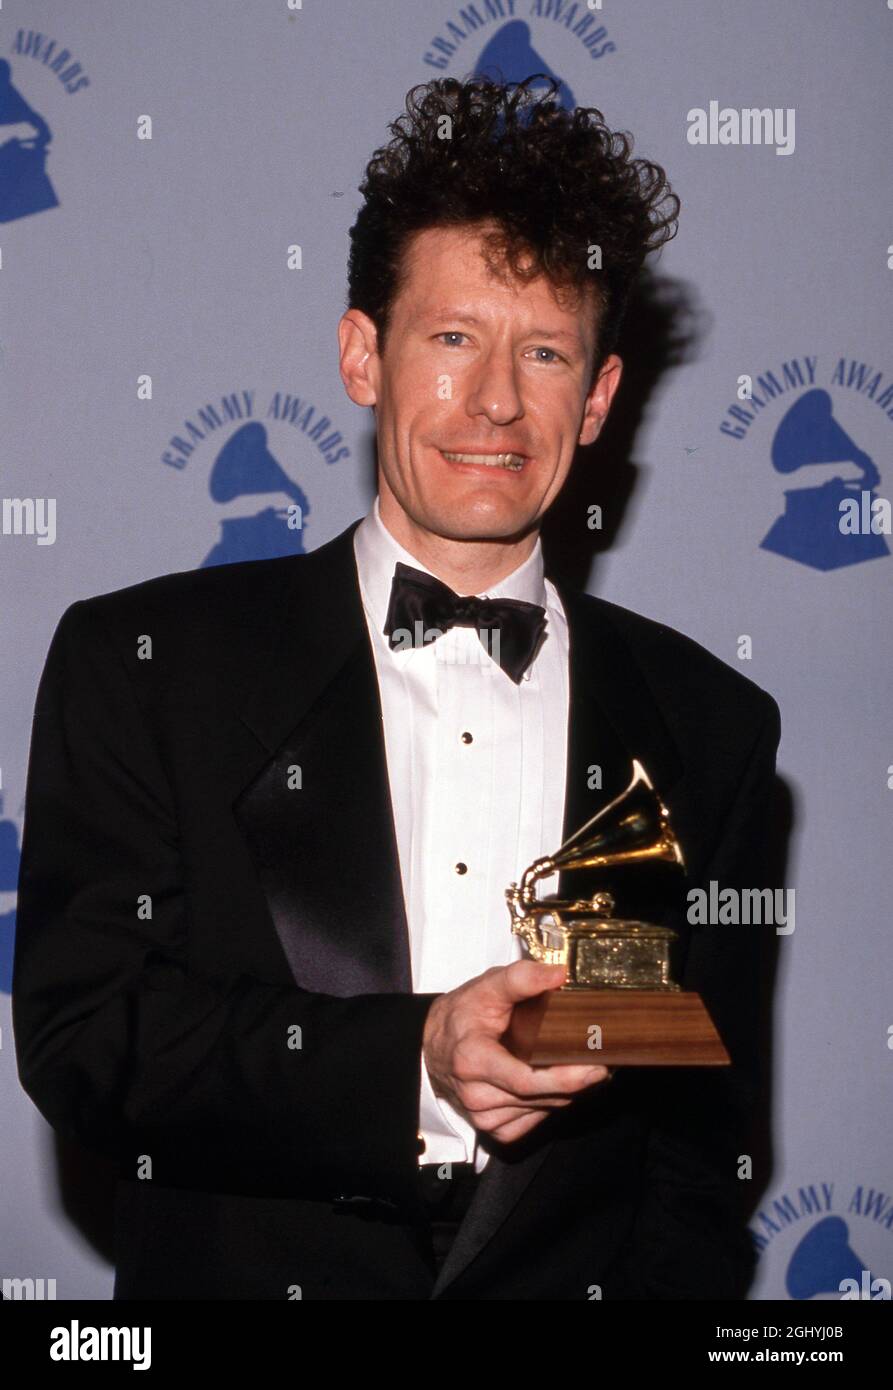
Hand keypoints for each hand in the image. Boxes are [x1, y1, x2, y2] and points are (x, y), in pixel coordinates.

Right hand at [422, 959, 613, 1144]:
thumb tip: (558, 975)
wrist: (432, 1045)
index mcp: (473, 1060)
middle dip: (577, 1080)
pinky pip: (536, 1120)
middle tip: (603, 1059)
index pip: (526, 1081)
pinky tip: (551, 1082)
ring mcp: (484, 1116)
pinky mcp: (494, 1129)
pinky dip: (550, 1102)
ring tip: (579, 1065)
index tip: (596, 1067)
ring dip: (567, 1091)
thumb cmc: (460, 1016)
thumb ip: (521, 978)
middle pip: (542, 1096)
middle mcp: (477, 1095)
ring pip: (545, 1109)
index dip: (565, 1078)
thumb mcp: (486, 987)